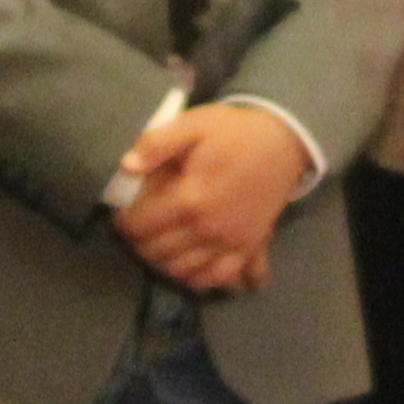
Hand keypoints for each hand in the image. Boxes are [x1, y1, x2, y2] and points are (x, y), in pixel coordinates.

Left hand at [115, 99, 310, 296]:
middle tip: (136, 231)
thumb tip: (127, 166)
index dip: (123, 223)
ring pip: (183, 269)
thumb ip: (156, 143)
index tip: (121, 216)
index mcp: (190, 198)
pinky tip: (187, 269)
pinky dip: (198, 279)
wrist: (283, 142)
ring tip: (156, 247)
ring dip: (162, 263)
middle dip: (139, 244)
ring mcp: (230, 241)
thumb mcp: (193, 124)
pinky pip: (218, 277)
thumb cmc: (234, 132)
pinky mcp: (247, 247)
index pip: (141, 225)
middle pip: (158, 251)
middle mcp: (208, 228)